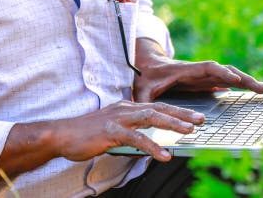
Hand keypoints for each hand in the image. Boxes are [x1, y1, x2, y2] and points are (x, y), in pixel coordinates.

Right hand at [53, 100, 204, 161]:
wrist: (62, 135)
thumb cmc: (86, 134)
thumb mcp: (113, 130)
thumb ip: (131, 132)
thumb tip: (149, 144)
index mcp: (127, 107)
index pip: (157, 106)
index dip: (177, 110)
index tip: (194, 115)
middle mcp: (125, 109)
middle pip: (159, 108)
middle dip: (182, 113)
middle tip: (201, 119)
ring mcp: (118, 118)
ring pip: (151, 118)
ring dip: (172, 124)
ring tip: (189, 131)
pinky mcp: (111, 131)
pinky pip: (136, 138)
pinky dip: (152, 146)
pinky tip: (164, 155)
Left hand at [132, 38, 262, 102]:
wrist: (147, 66)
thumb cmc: (145, 78)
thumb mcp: (142, 90)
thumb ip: (142, 100)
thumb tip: (140, 115)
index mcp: (185, 71)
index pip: (206, 68)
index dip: (220, 72)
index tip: (233, 78)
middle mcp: (198, 71)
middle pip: (224, 70)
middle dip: (243, 78)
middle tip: (262, 87)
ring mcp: (203, 76)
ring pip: (228, 75)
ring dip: (246, 81)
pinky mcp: (205, 82)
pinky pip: (226, 82)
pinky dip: (240, 85)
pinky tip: (253, 92)